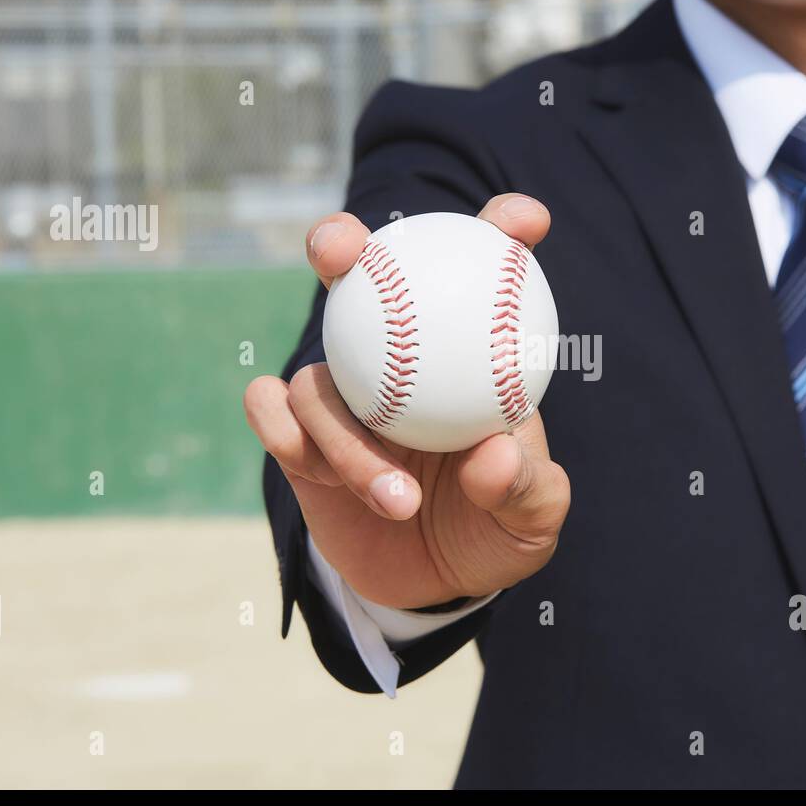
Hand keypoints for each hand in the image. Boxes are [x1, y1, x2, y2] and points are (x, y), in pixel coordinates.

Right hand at [244, 195, 570, 608]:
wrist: (436, 584)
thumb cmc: (496, 530)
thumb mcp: (532, 517)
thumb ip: (524, 486)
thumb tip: (493, 454)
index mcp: (465, 353)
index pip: (479, 273)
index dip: (500, 229)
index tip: (525, 220)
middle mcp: (397, 356)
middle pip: (358, 279)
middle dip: (338, 242)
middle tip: (342, 248)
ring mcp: (342, 396)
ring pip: (317, 380)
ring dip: (351, 440)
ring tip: (401, 499)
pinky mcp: (297, 439)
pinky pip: (273, 415)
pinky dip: (282, 430)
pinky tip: (307, 463)